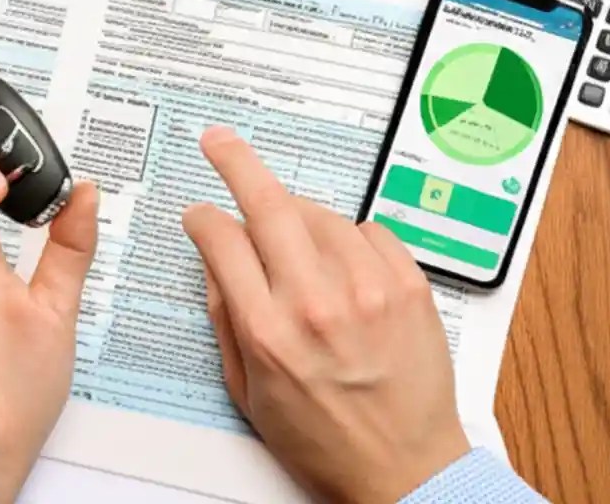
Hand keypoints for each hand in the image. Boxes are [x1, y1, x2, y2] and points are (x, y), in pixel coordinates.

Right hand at [182, 127, 469, 503]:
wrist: (404, 468)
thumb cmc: (325, 440)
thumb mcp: (248, 392)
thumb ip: (227, 321)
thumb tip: (216, 264)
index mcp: (268, 330)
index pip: (223, 241)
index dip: (203, 219)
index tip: (200, 214)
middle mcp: (317, 302)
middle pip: (268, 202)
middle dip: (235, 162)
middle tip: (219, 142)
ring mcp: (369, 289)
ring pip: (321, 214)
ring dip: (300, 217)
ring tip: (299, 248)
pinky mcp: (410, 285)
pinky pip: (370, 230)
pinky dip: (351, 238)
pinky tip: (345, 266)